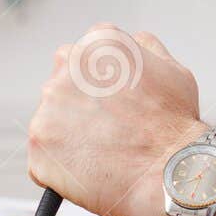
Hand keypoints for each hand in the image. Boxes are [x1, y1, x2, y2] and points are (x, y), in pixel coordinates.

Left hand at [26, 24, 208, 215]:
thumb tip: (135, 43)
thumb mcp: (173, 69)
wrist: (171, 171)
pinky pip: (42, 157)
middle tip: (107, 131)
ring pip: (50, 121)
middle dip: (77, 106)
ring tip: (102, 154)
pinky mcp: (38, 143)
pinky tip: (88, 172)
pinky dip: (60, 167)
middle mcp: (68, 67)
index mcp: (99, 43)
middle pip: (61, 85)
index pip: (83, 56)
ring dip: (68, 136)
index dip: (99, 85)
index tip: (111, 105)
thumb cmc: (177, 126)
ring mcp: (48, 105)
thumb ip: (146, 48)